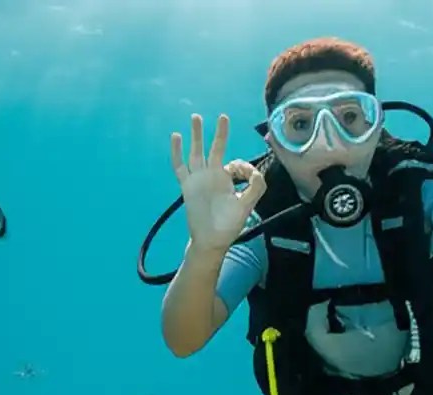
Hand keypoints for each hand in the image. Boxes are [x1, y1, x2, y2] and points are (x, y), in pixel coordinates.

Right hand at [170, 114, 266, 252]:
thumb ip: (255, 188)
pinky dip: (176, 151)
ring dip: (197, 135)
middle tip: (222, 116)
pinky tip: (176, 137)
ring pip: (196, 152)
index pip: (234, 162)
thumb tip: (255, 170)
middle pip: (214, 148)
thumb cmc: (229, 225)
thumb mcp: (247, 205)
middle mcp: (211, 175)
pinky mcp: (186, 185)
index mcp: (227, 179)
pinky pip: (179, 165)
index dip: (243, 166)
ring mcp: (198, 179)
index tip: (246, 175)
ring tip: (196, 117)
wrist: (211, 239)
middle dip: (218, 133)